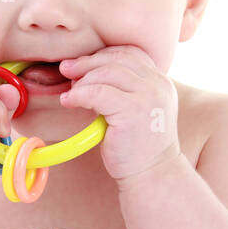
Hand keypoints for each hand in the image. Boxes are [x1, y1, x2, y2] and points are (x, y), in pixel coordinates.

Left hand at [59, 46, 180, 182]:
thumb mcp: (138, 111)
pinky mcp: (133, 111)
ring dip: (83, 79)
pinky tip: (69, 101)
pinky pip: (98, 92)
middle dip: (88, 62)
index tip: (83, 64)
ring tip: (70, 92)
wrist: (153, 175)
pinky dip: (79, 94)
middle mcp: (158, 85)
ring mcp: (148, 97)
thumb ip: (125, 92)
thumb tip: (88, 75)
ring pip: (107, 72)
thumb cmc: (139, 148)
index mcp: (160, 82)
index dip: (103, 54)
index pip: (131, 53)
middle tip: (66, 69)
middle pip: (118, 58)